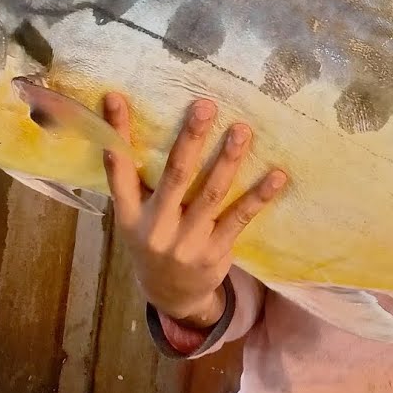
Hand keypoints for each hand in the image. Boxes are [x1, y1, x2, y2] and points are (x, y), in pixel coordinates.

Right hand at [101, 94, 287, 328]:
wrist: (172, 296)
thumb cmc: (153, 241)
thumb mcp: (133, 216)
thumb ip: (133, 179)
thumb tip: (134, 125)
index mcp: (130, 215)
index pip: (119, 169)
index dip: (116, 133)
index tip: (116, 96)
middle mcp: (156, 228)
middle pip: (175, 176)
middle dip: (190, 138)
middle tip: (205, 106)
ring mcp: (187, 242)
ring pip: (211, 194)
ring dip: (228, 160)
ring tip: (242, 130)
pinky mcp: (215, 252)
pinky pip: (239, 218)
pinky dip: (259, 196)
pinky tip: (277, 176)